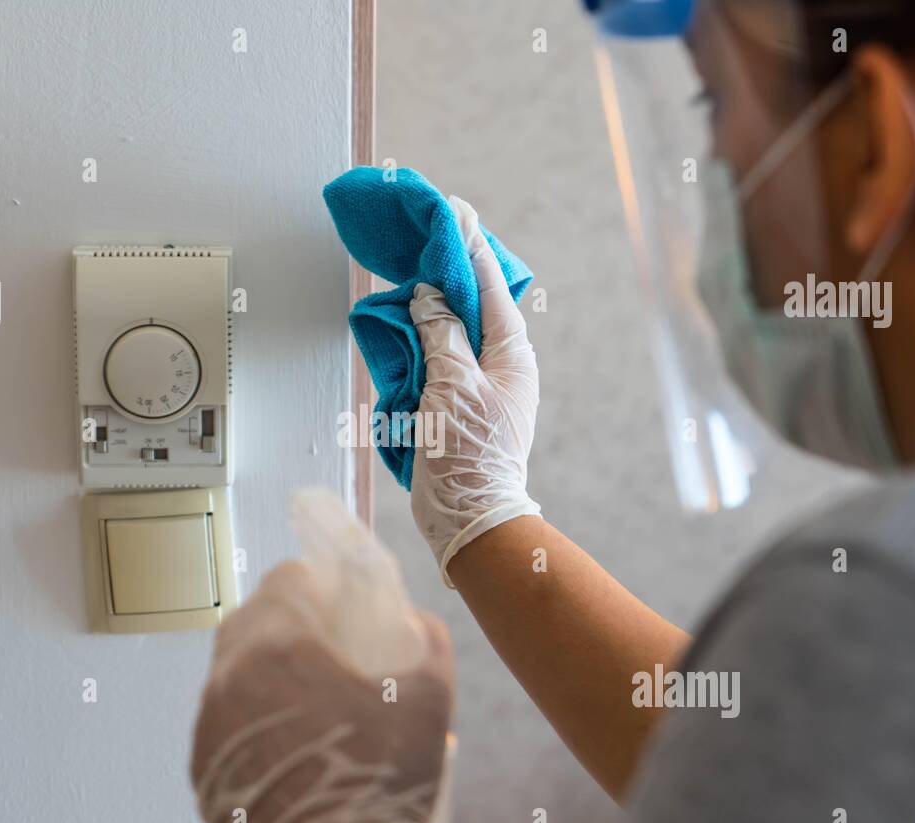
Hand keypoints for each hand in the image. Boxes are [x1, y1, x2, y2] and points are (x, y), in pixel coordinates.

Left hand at [191, 490, 454, 822]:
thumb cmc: (386, 780)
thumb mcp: (430, 699)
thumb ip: (427, 640)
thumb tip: (416, 619)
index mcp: (282, 647)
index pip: (286, 579)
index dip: (318, 581)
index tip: (339, 600)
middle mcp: (231, 677)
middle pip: (251, 619)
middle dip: (288, 620)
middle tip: (326, 645)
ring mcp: (210, 723)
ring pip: (230, 669)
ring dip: (265, 668)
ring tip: (307, 696)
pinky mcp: (203, 766)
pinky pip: (221, 717)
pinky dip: (248, 713)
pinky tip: (288, 737)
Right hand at [410, 197, 540, 586]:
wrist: (470, 519)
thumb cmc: (469, 454)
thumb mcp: (453, 384)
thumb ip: (441, 333)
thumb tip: (430, 295)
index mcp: (511, 353)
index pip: (488, 286)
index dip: (468, 247)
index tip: (453, 211)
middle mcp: (500, 364)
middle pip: (472, 304)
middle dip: (447, 272)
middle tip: (424, 236)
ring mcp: (480, 385)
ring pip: (452, 330)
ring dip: (430, 306)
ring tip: (408, 272)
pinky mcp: (457, 405)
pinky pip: (439, 360)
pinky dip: (421, 340)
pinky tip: (403, 324)